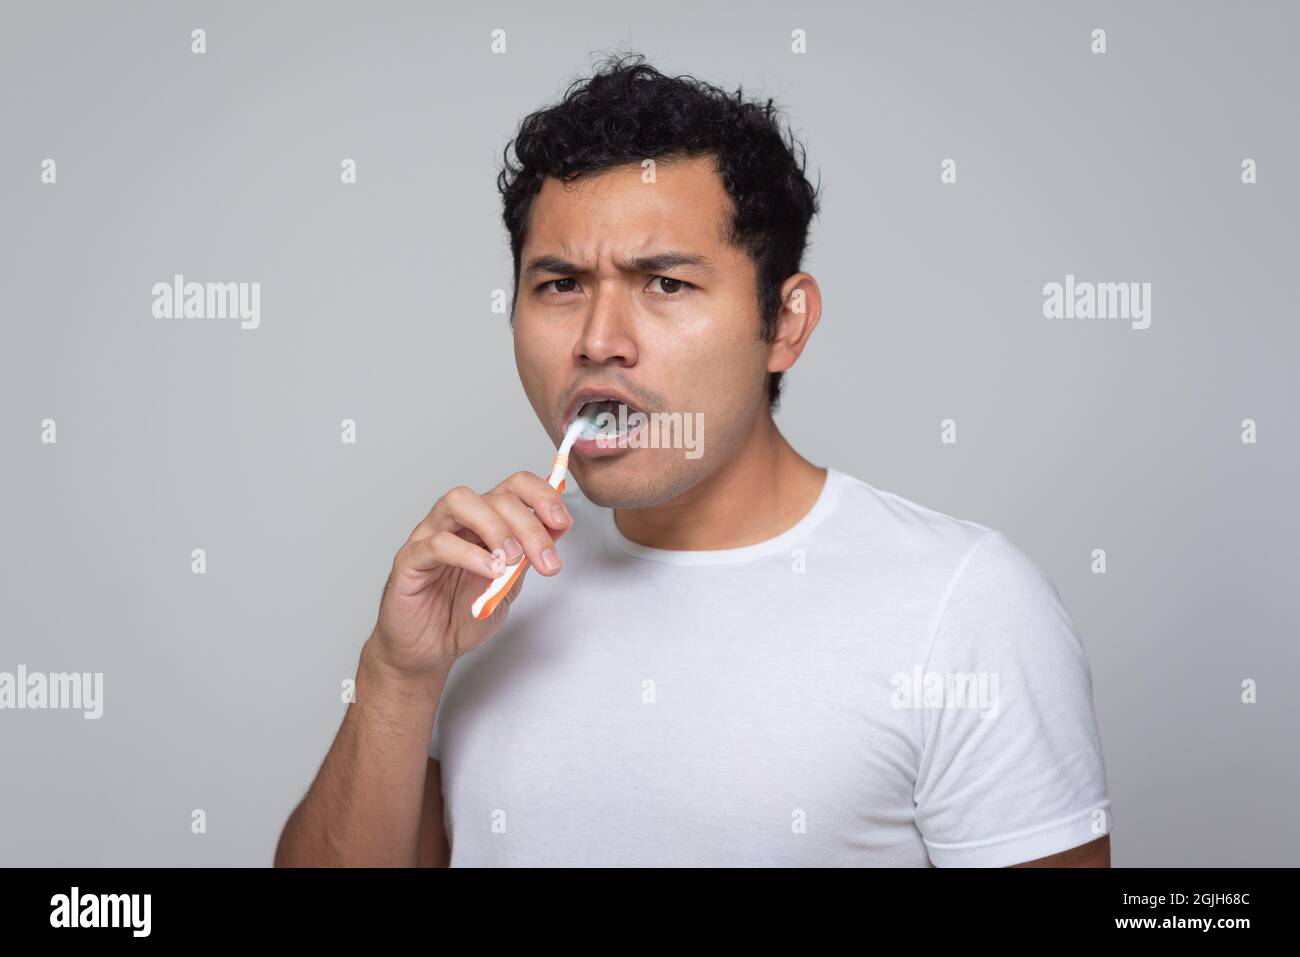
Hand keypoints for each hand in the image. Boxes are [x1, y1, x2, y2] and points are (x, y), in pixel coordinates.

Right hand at [370, 472, 572, 676]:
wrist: (430, 649)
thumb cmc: (463, 614)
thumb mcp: (510, 584)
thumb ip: (528, 556)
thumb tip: (557, 526)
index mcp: (485, 521)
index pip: (514, 486)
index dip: (542, 495)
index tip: (562, 521)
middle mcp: (458, 521)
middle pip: (495, 496)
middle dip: (529, 526)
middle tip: (545, 560)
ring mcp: (430, 535)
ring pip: (460, 501)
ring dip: (495, 527)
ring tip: (511, 560)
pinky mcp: (409, 559)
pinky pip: (437, 543)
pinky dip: (469, 555)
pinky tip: (488, 572)